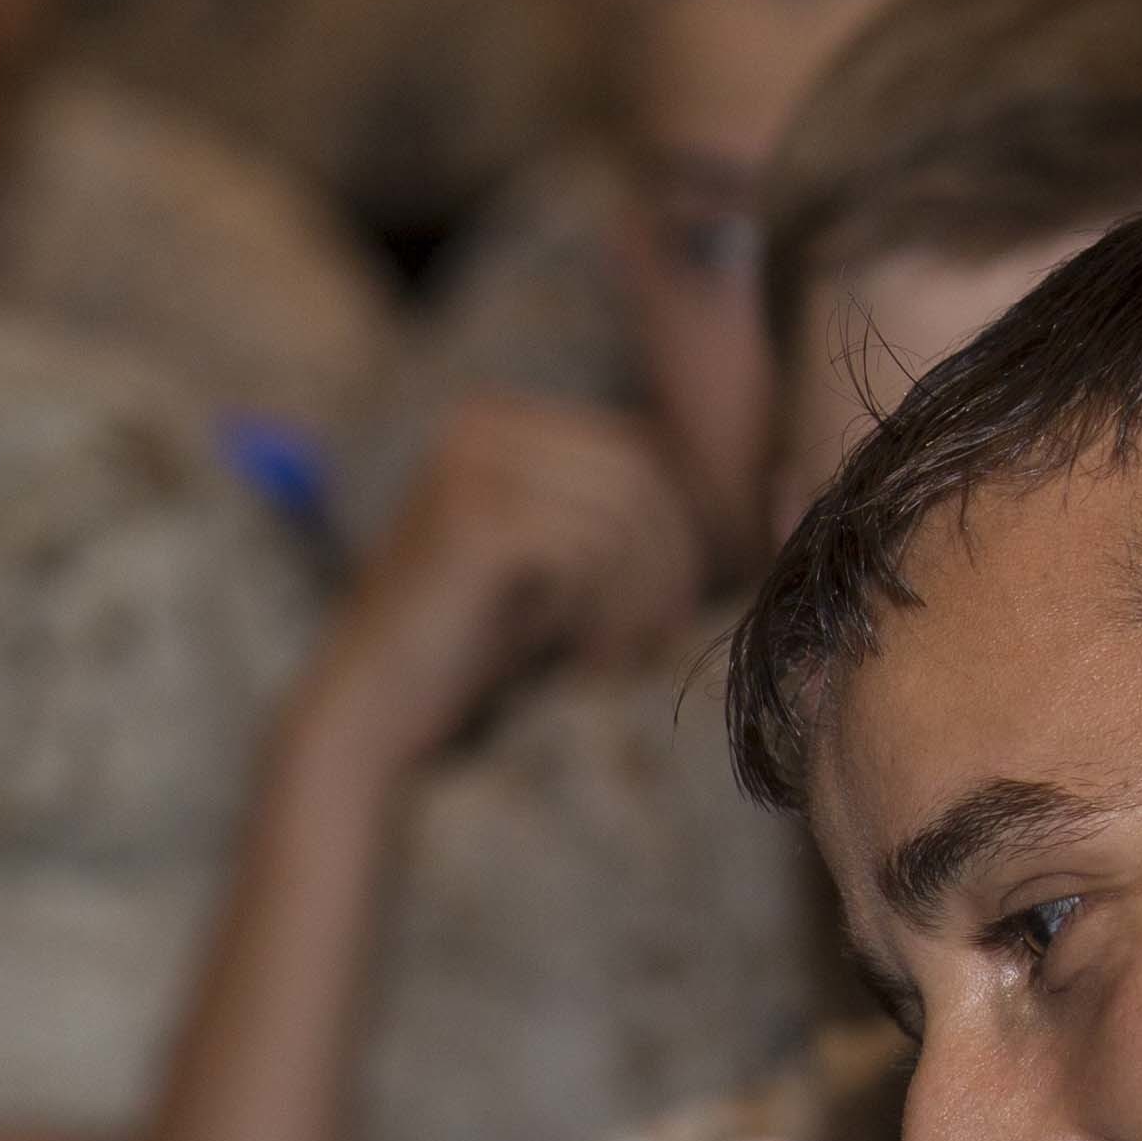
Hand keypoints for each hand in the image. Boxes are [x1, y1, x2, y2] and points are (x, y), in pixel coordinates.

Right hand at [290, 394, 707, 780]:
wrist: (367, 717)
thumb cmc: (473, 655)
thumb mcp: (562, 571)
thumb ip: (624, 523)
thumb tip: (774, 493)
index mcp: (502, 422)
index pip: (640, 450)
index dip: (682, 531)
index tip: (674, 614)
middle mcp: (481, 425)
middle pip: (640, 471)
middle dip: (671, 563)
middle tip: (660, 642)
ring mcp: (470, 465)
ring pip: (624, 507)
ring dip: (643, 593)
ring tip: (620, 658)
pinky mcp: (472, 521)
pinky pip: (590, 546)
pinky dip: (608, 610)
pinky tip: (589, 660)